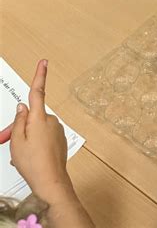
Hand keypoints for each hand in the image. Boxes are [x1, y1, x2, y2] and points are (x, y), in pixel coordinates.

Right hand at [10, 60, 70, 204]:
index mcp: (39, 118)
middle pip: (31, 116)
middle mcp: (50, 120)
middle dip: (19, 126)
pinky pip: (44, 136)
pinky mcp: (60, 139)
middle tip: (7, 141)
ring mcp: (56, 130)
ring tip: (21, 155)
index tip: (44, 62)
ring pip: (37, 128)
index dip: (40, 75)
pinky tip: (30, 157)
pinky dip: (36, 143)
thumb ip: (18, 121)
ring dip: (27, 137)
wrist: (52, 183)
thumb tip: (22, 108)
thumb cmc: (33, 164)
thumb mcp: (17, 141)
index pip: (38, 91)